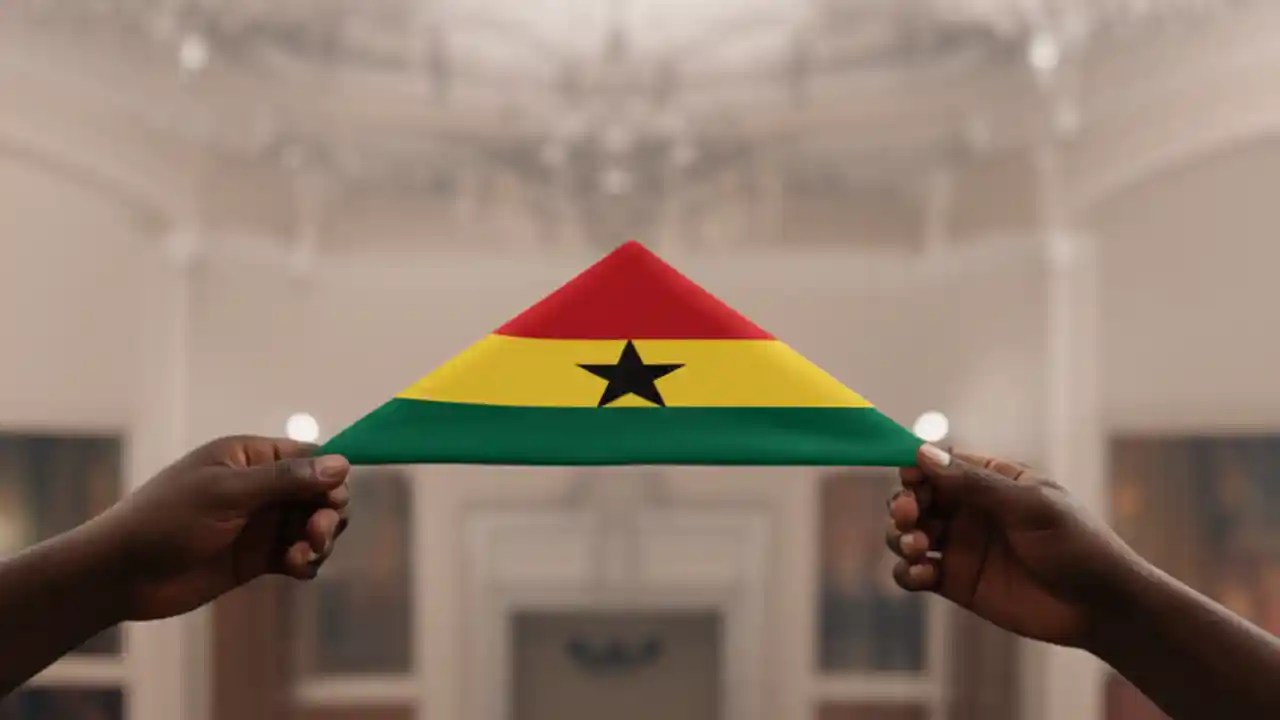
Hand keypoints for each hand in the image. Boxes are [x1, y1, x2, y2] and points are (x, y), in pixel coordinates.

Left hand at [96, 436, 350, 620]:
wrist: (122, 575)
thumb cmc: (167, 520)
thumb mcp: (227, 493)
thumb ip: (285, 479)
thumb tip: (342, 464)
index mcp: (250, 457)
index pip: (309, 456)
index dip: (330, 477)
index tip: (333, 500)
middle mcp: (260, 487)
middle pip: (319, 493)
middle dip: (327, 513)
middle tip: (316, 534)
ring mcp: (259, 523)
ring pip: (312, 526)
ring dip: (318, 540)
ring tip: (301, 556)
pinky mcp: (256, 558)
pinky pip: (297, 555)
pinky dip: (305, 561)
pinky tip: (296, 568)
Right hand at [885, 445, 1139, 647]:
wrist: (1102, 607)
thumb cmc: (1076, 545)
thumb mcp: (1030, 506)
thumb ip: (976, 483)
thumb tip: (924, 455)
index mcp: (991, 481)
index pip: (939, 464)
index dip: (916, 468)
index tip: (909, 480)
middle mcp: (971, 510)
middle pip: (917, 497)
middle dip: (903, 504)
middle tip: (908, 516)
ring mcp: (961, 547)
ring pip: (909, 533)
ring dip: (900, 536)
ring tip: (916, 548)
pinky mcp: (956, 582)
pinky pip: (916, 573)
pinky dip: (908, 572)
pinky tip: (922, 574)